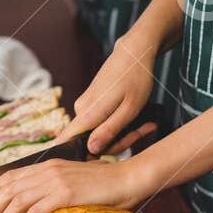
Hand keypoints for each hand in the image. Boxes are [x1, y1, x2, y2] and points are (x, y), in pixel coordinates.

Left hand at [0, 156, 153, 212]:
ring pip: (19, 199)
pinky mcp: (67, 193)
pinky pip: (38, 209)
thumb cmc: (103, 184)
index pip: (11, 175)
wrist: (128, 179)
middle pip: (10, 187)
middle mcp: (48, 170)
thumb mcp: (73, 180)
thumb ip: (54, 185)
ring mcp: (57, 181)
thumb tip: (37, 201)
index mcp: (47, 165)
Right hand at [71, 30, 161, 155]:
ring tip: (145, 125)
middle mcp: (81, 110)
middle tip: (142, 132)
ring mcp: (85, 105)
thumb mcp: (129, 109)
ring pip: (98, 132)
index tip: (102, 159)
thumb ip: (109, 130)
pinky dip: (118, 124)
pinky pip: (100, 123)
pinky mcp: (91, 103)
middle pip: (91, 141)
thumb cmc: (135, 79)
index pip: (67, 140)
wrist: (133, 53)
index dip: (80, 157)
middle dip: (118, 143)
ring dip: (121, 134)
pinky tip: (136, 119)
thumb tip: (91, 150)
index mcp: (88, 113)